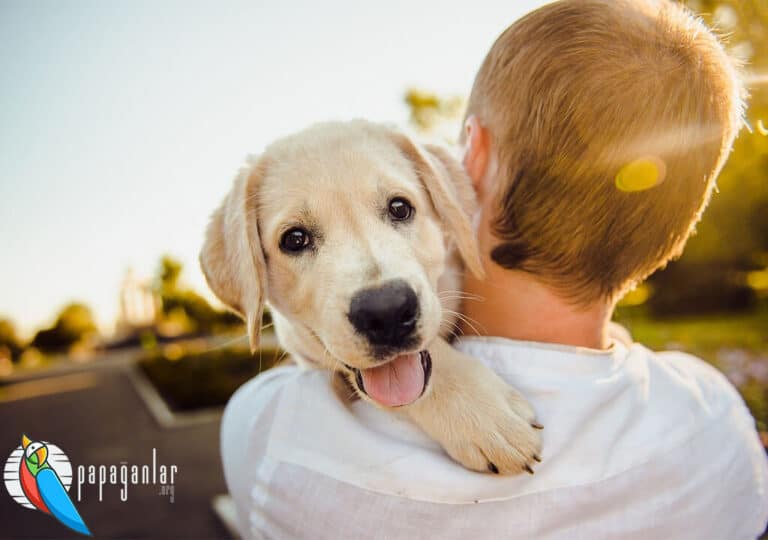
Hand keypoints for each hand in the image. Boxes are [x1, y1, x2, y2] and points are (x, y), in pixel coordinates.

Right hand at [402, 338, 542, 474]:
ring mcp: (473, 437)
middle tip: (526, 457)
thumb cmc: (459, 372)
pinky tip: (488, 462)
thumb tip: (533, 423)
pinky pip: (477, 464)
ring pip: (503, 463)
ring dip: (510, 465)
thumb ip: (514, 401)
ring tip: (510, 463)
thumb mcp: (494, 381)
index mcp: (503, 404)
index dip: (534, 439)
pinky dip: (486, 465)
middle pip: (520, 451)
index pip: (529, 431)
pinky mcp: (455, 446)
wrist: (423, 377)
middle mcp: (491, 424)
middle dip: (526, 456)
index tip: (531, 439)